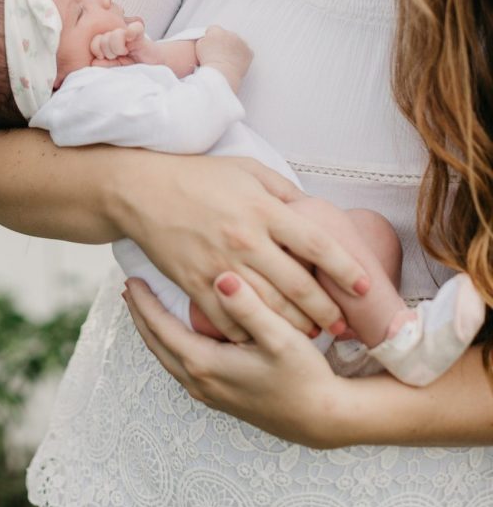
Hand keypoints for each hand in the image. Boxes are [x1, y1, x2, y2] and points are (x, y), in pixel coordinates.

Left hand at [91, 21, 161, 65]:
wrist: (155, 65)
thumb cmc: (134, 67)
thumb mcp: (117, 69)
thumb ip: (105, 66)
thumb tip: (94, 62)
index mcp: (107, 44)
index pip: (94, 42)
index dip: (98, 52)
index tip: (108, 59)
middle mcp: (115, 36)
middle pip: (102, 38)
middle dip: (108, 52)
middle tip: (119, 57)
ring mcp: (127, 33)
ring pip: (114, 34)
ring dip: (118, 48)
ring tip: (125, 53)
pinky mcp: (140, 33)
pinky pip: (134, 28)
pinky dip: (131, 33)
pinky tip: (131, 40)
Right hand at [118, 154, 368, 339]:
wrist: (140, 189)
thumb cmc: (196, 175)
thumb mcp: (247, 169)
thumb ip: (283, 190)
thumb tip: (312, 210)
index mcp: (263, 209)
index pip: (318, 245)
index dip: (347, 270)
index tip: (366, 288)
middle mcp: (246, 239)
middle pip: (300, 287)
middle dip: (328, 312)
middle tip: (344, 327)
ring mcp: (220, 265)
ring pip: (270, 309)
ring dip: (296, 327)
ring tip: (312, 334)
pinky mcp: (195, 283)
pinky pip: (231, 319)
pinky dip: (252, 332)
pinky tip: (265, 336)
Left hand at [124, 275, 349, 447]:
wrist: (323, 419)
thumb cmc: (303, 376)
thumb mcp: (279, 337)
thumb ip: (248, 307)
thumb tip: (221, 278)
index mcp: (205, 364)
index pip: (161, 328)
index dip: (144, 302)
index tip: (130, 278)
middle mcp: (200, 381)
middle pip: (156, 344)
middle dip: (141, 316)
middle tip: (130, 288)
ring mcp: (209, 392)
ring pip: (168, 356)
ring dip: (155, 331)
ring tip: (149, 307)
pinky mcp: (222, 397)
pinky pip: (183, 364)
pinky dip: (172, 343)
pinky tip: (181, 331)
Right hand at [195, 26, 252, 92]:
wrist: (221, 74)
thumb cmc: (210, 63)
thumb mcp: (199, 47)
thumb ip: (203, 39)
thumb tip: (207, 39)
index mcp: (217, 31)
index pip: (213, 30)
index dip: (210, 38)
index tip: (210, 45)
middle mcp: (231, 34)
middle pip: (226, 35)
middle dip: (223, 42)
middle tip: (217, 54)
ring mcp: (241, 42)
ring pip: (237, 43)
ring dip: (233, 48)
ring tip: (225, 59)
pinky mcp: (249, 52)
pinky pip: (245, 52)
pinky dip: (241, 56)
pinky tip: (234, 62)